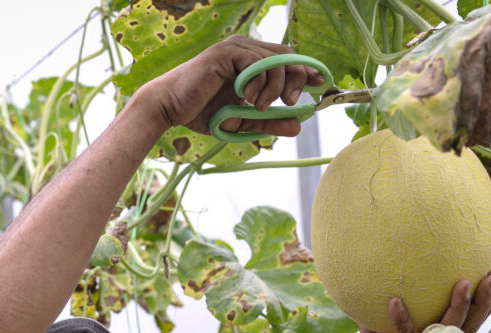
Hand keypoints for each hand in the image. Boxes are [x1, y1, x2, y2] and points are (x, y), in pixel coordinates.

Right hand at [139, 35, 325, 137]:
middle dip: (297, 79)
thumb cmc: (202, 112)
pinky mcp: (226, 53)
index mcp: (250, 60)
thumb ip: (269, 122)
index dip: (306, 70)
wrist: (170, 109)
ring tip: (259, 106)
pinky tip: (249, 98)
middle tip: (290, 103)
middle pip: (288, 55)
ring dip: (275, 87)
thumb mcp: (243, 121)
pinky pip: (257, 63)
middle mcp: (245, 48)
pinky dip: (260, 83)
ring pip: (275, 60)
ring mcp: (235, 48)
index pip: (287, 58)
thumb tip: (298, 127)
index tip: (320, 85)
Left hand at [349, 275, 490, 332]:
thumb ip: (374, 319)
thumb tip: (366, 292)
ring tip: (464, 283)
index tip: (485, 277)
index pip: (462, 321)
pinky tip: (395, 302)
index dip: (477, 302)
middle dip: (483, 302)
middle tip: (490, 277)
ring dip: (458, 306)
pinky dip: (402, 318)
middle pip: (469, 325)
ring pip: (450, 330)